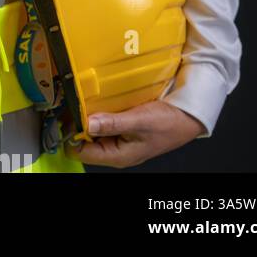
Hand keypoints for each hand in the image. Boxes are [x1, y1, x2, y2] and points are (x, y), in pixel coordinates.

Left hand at [68, 101, 206, 167]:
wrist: (188, 116)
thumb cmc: (169, 123)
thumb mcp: (139, 121)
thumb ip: (112, 123)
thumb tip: (87, 123)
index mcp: (117, 156)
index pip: (81, 152)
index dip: (71, 134)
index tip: (69, 115)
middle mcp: (114, 151)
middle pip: (83, 141)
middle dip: (77, 124)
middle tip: (73, 103)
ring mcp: (117, 141)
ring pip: (91, 131)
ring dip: (86, 117)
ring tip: (83, 100)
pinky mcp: (120, 130)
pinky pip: (101, 124)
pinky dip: (95, 114)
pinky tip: (95, 103)